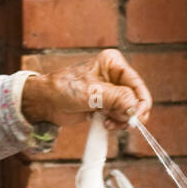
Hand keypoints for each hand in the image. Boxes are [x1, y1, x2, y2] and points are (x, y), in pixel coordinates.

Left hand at [20, 49, 153, 130]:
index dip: (141, 102)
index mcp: (113, 63)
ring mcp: (112, 91)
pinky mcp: (106, 105)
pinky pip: (120, 117)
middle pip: (136, 99)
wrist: (45, 102)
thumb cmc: (63, 88)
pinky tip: (104, 124)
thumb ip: (117, 99)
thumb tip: (136, 109)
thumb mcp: (92, 92)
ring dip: (121, 120)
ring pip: (129, 110)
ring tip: (107, 123)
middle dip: (130, 113)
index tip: (137, 118)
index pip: (137, 84)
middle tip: (122, 124)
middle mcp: (115, 76)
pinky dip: (115, 123)